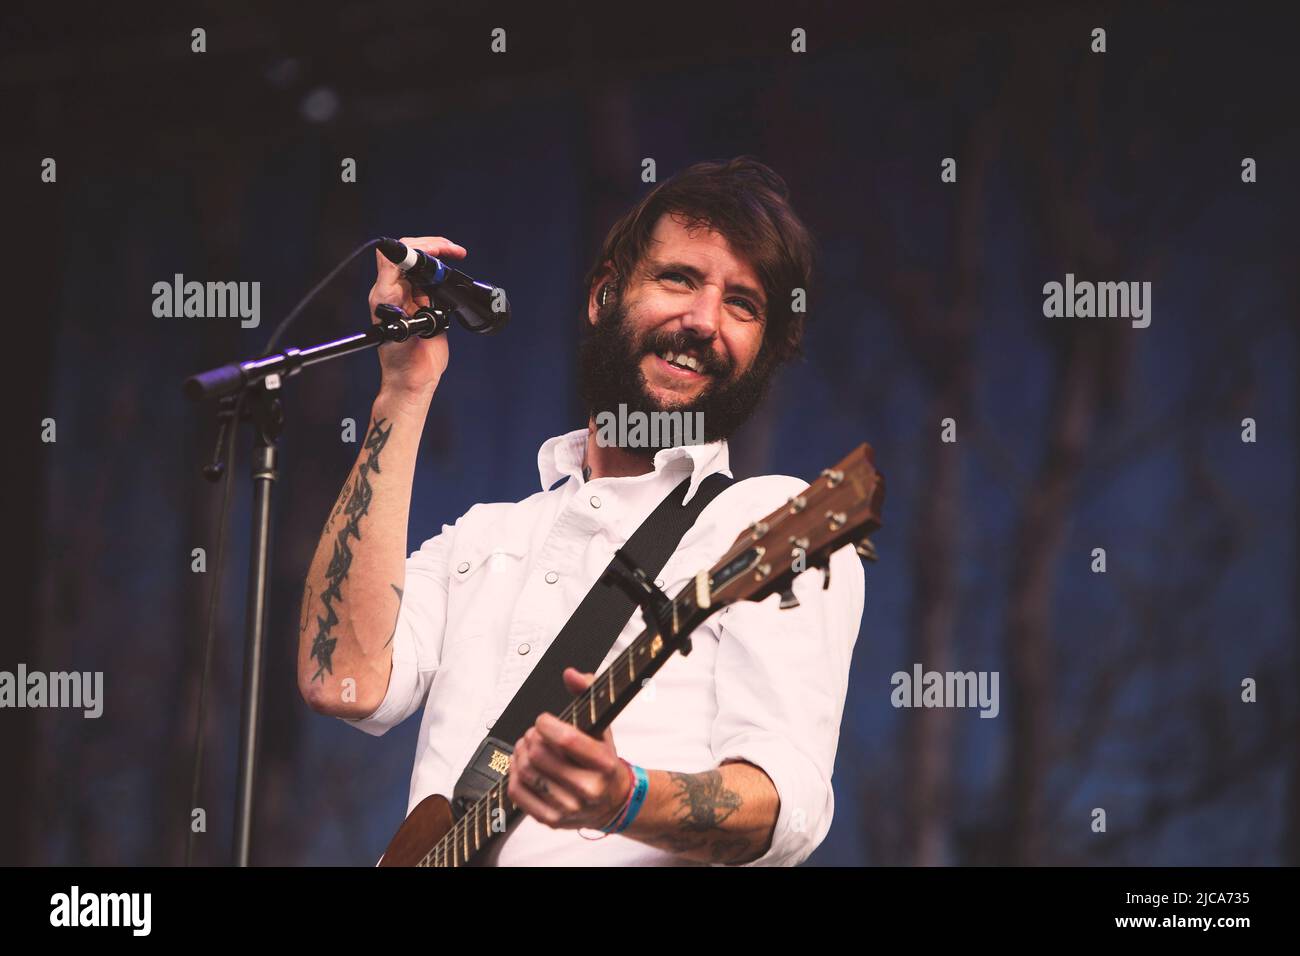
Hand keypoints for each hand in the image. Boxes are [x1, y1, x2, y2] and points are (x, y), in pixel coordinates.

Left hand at [368, 235, 467, 398]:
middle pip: (407, 254)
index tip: (438, 251)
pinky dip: (442, 273)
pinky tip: (453, 276)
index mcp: (385, 296)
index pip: (392, 257)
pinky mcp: (420, 303)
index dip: (414, 248)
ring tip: (457, 255)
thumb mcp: (405, 337)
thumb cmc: (404, 364)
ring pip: (418, 264)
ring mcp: (406, 296)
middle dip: (432, 247)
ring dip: (438, 257)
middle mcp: (393, 292)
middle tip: (455, 251)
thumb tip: (421, 293)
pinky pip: (427, 279)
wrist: (412, 380)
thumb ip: (412, 314)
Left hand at [506, 667, 632, 829]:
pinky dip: (513, 773)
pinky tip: (521, 764)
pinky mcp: (550, 819)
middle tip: (534, 733)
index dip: (546, 724)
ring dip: (520, 752)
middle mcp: (588, 789)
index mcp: (604, 764)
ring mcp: (568, 808)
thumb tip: (570, 674)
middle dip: (531, 737)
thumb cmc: (603, 761)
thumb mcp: (602, 726)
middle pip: (540, 755)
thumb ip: (588, 693)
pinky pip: (517, 793)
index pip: (566, 739)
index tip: (544, 720)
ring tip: (526, 746)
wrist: (613, 802)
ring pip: (526, 772)